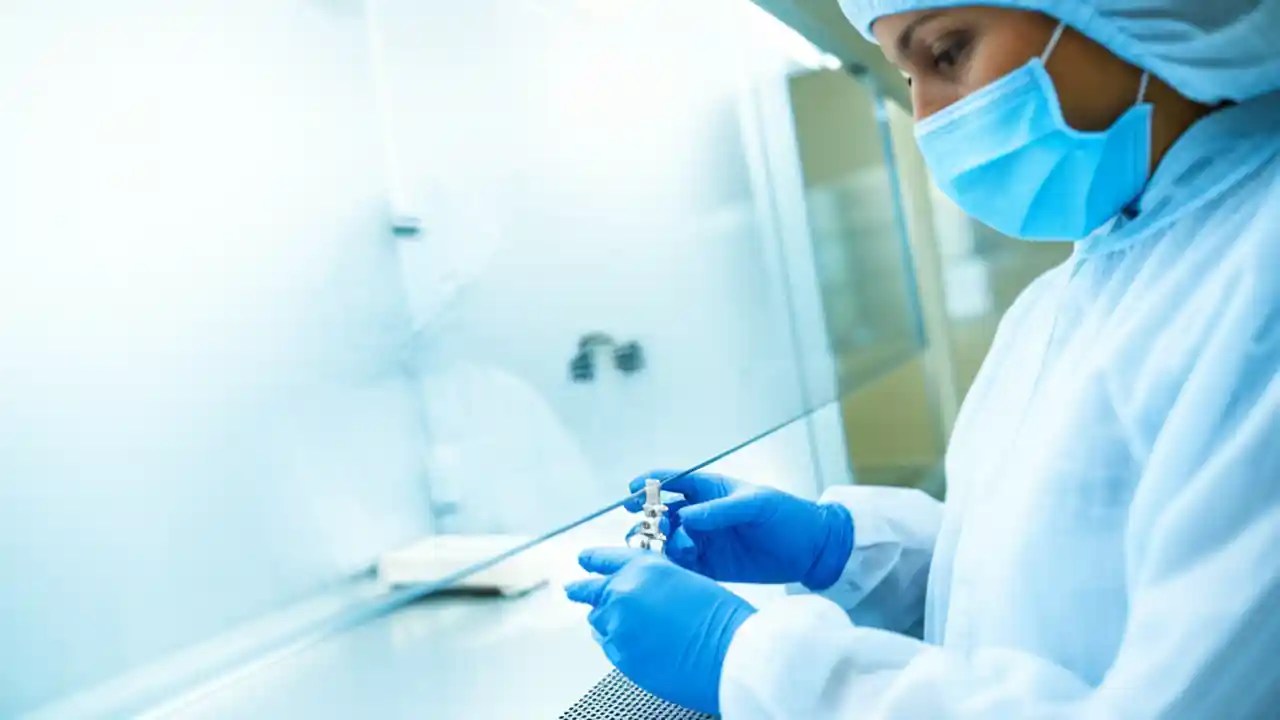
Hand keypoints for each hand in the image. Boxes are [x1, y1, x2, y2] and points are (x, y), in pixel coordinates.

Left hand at [564, 548, 754, 714]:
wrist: (729, 654)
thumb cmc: (721, 618)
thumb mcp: (685, 581)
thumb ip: (654, 582)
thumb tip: (641, 593)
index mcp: (643, 568)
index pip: (605, 558)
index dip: (592, 558)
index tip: (583, 558)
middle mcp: (624, 594)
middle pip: (588, 590)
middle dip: (581, 590)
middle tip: (573, 590)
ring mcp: (618, 626)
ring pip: (598, 620)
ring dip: (605, 619)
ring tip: (621, 624)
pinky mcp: (620, 656)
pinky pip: (607, 645)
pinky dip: (614, 641)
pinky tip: (630, 642)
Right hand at [625, 471, 853, 588]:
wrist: (811, 550)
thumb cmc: (786, 516)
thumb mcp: (756, 505)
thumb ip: (720, 510)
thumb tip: (685, 517)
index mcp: (709, 489)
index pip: (672, 482)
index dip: (648, 485)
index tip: (631, 492)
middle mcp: (700, 514)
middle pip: (662, 513)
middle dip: (647, 519)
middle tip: (643, 530)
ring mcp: (703, 540)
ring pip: (667, 540)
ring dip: (656, 545)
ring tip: (654, 552)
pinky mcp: (710, 566)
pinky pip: (682, 565)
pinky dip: (671, 566)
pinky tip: (667, 569)